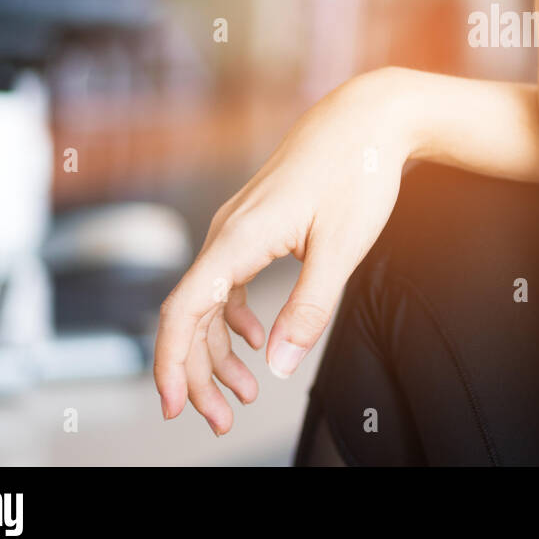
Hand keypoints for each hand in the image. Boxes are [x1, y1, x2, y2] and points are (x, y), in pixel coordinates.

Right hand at [153, 68, 408, 434]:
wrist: (367, 118)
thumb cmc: (356, 172)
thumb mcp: (341, 248)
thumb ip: (309, 308)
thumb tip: (278, 364)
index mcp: (238, 237)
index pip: (183, 311)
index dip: (170, 364)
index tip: (173, 407)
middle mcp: (226, 231)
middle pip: (190, 316)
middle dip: (199, 374)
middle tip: (221, 419)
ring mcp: (237, 228)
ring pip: (208, 303)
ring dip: (220, 353)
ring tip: (243, 396)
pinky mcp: (254, 226)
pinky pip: (227, 283)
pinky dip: (235, 321)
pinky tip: (258, 343)